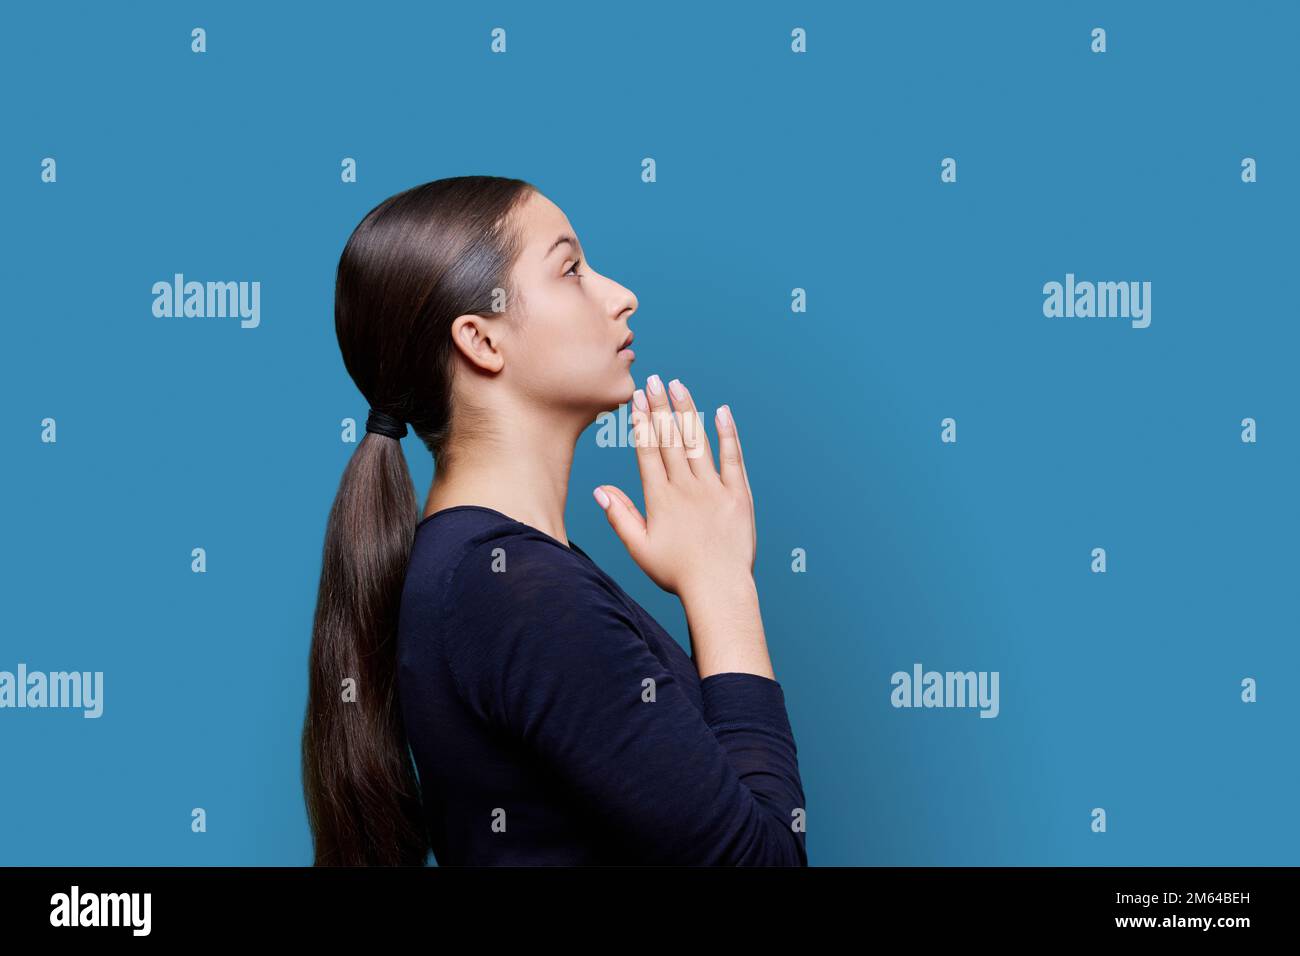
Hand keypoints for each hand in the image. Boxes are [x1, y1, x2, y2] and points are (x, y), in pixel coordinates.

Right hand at [594, 374, 757, 599]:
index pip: (648, 452)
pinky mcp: (738, 495)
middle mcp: (686, 488)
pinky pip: (732, 458)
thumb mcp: (639, 548)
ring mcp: (713, 489)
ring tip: (678, 386)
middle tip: (652, 379)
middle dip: (659, 406)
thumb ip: (619, 516)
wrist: (718, 589)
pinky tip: (721, 412)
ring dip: (687, 412)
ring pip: (697, 442)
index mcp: (660, 498)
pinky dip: (727, 435)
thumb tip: (599, 490)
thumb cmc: (676, 572)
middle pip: (670, 439)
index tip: (636, 399)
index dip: (641, 423)